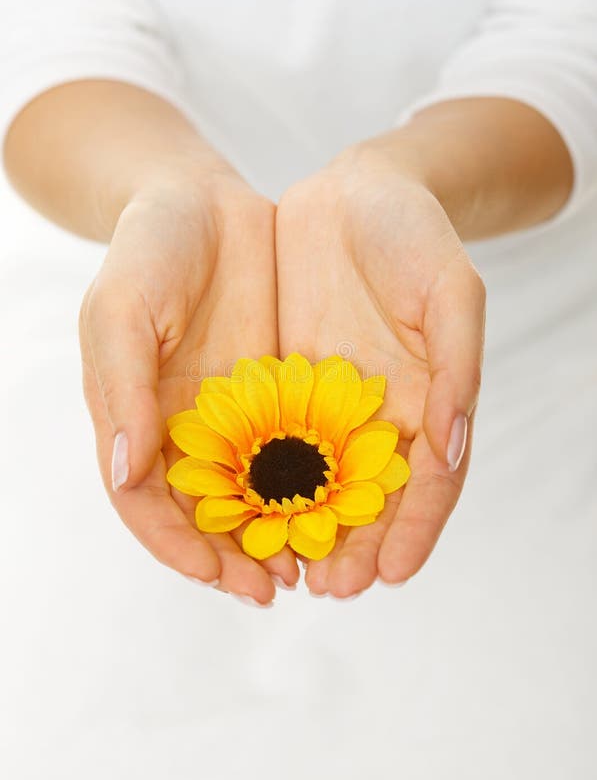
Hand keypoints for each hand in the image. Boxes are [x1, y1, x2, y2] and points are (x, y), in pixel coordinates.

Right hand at [79, 172, 298, 603]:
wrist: (202, 200)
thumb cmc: (148, 250)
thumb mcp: (123, 310)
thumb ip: (122, 388)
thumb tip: (126, 474)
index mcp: (136, 419)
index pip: (146, 501)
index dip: (176, 546)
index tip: (217, 577)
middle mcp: (185, 428)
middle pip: (205, 512)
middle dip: (235, 556)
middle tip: (274, 589)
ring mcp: (233, 414)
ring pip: (255, 491)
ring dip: (278, 534)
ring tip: (311, 570)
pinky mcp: (276, 391)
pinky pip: (297, 447)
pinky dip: (312, 483)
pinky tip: (340, 508)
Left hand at [275, 142, 485, 596]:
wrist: (354, 192)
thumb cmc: (414, 234)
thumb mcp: (449, 292)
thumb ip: (456, 368)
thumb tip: (451, 448)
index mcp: (427, 399)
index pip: (428, 480)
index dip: (416, 529)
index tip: (394, 573)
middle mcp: (378, 413)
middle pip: (370, 494)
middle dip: (356, 544)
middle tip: (334, 587)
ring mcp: (328, 402)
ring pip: (317, 479)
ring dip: (306, 528)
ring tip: (288, 573)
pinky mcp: (284, 383)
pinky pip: (269, 439)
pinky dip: (261, 480)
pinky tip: (244, 513)